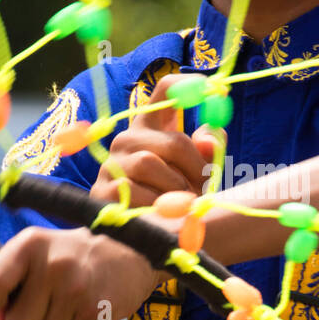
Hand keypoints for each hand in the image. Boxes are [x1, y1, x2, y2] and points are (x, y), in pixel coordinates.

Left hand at [0, 225, 164, 319]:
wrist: (130, 255)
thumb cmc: (71, 259)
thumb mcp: (35, 259)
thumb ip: (7, 291)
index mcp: (31, 243)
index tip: (7, 301)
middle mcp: (54, 264)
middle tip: (44, 311)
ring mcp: (77, 290)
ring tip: (63, 316)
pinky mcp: (96, 314)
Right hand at [92, 74, 222, 208]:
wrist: (139, 233)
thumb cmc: (171, 194)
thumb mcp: (194, 169)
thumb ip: (207, 150)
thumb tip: (209, 143)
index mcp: (151, 125)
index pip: (166, 90)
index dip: (190, 85)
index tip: (215, 91)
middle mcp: (128, 138)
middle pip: (172, 141)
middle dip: (196, 169)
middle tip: (206, 188)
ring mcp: (112, 162)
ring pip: (150, 164)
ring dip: (175, 189)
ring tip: (180, 203)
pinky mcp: (102, 189)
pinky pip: (134, 191)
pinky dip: (154, 205)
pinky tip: (158, 213)